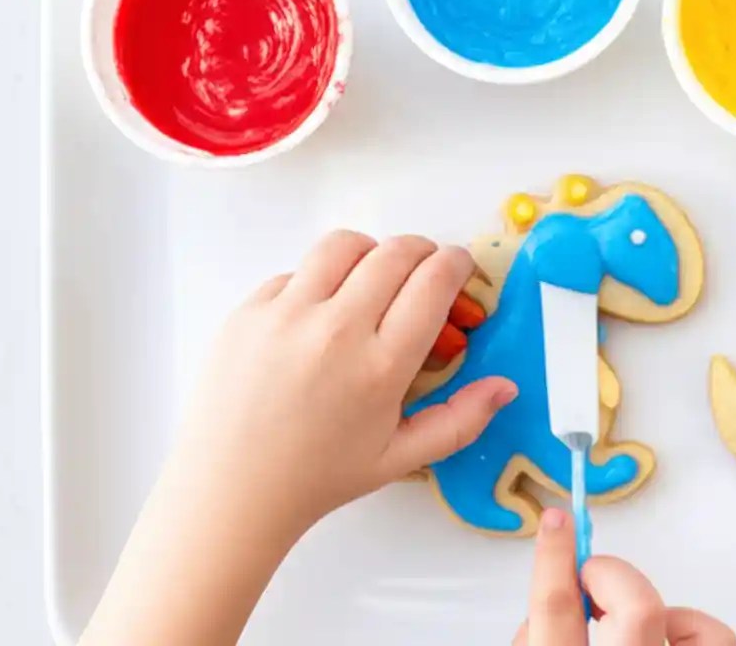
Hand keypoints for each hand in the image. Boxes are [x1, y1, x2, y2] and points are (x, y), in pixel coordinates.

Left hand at [178, 230, 517, 530]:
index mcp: (381, 366)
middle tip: (425, 272)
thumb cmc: (317, 477)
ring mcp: (286, 314)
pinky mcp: (249, 311)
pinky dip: (318, 282)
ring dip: (370, 254)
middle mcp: (336, 330)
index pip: (434, 281)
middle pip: (396, 251)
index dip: (456, 264)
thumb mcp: (400, 458)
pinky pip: (295, 272)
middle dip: (423, 252)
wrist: (230, 490)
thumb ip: (461, 420)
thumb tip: (505, 387)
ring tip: (372, 282)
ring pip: (344, 245)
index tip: (459, 269)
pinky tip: (320, 316)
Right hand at [513, 509, 735, 645]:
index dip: (555, 554)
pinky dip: (689, 624)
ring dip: (648, 604)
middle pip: (635, 604)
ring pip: (682, 618)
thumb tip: (555, 594)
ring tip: (625, 621)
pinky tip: (665, 636)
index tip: (558, 519)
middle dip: (610, 575)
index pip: (557, 607)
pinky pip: (715, 637)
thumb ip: (535, 636)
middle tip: (592, 580)